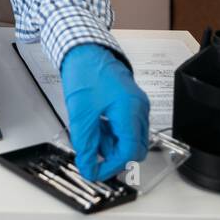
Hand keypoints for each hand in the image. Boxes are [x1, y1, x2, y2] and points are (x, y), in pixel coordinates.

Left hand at [59, 43, 150, 182]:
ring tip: (91, 134)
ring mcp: (136, 104)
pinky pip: (126, 126)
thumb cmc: (85, 72)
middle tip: (94, 157)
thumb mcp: (81, 113)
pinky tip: (96, 126)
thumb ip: (86, 144)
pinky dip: (111, 132)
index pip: (129, 151)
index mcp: (130, 109)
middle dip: (114, 156)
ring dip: (111, 143)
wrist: (83, 47)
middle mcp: (139, 108)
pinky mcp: (129, 101)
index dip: (112, 166)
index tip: (96, 171)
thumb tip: (89, 167)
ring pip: (130, 138)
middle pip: (135, 147)